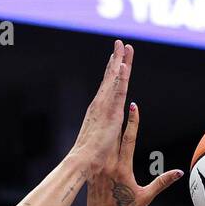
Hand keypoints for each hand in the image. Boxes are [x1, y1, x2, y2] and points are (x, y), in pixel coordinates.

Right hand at [72, 40, 134, 177]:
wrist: (81, 162)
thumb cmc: (88, 158)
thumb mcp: (98, 141)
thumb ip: (103, 134)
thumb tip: (104, 133)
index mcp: (99, 111)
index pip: (108, 87)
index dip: (113, 72)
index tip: (117, 58)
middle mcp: (99, 105)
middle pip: (111, 78)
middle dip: (116, 60)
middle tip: (120, 43)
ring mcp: (104, 108)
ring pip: (114, 80)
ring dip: (119, 62)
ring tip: (123, 46)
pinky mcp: (110, 113)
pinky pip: (117, 92)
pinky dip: (120, 78)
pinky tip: (123, 65)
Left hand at [82, 98, 182, 205]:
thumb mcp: (145, 197)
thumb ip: (162, 182)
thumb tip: (179, 172)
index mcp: (122, 168)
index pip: (128, 139)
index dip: (132, 122)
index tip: (133, 105)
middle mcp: (109, 164)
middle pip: (114, 132)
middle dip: (117, 112)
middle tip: (117, 92)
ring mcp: (98, 166)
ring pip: (103, 137)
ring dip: (106, 119)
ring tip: (106, 101)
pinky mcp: (91, 169)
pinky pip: (96, 147)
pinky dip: (98, 134)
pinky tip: (97, 122)